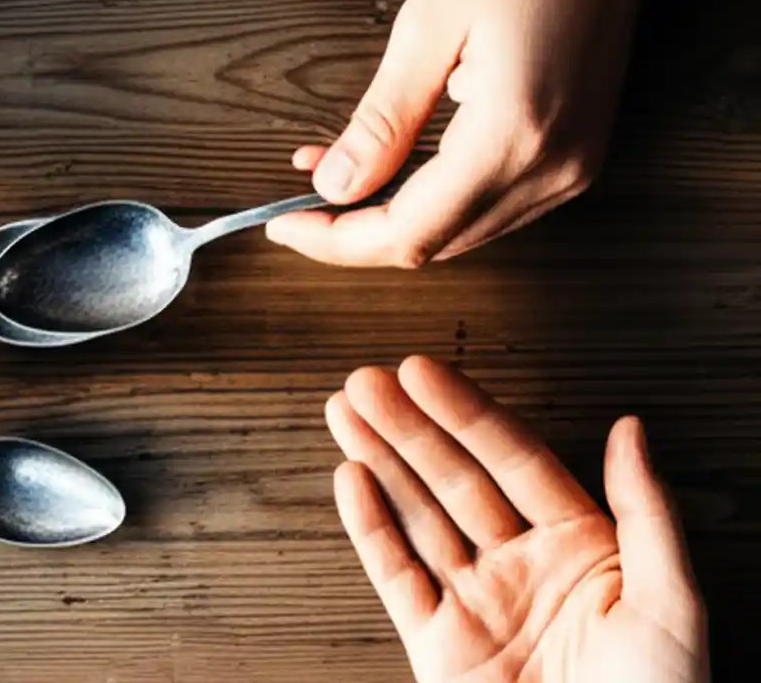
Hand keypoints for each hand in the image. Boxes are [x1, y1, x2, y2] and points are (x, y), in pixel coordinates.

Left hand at [267, 0, 648, 266]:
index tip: (286, 225)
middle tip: (298, 204)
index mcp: (515, 137)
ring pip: (460, 233)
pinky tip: (393, 169)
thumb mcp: (429, 25)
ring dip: (391, 217)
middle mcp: (554, 168)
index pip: (408, 234)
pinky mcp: (576, 155)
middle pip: (434, 245)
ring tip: (333, 175)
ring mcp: (574, 167)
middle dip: (356, 232)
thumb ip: (382, 120)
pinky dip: (433, 199)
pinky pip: (490, 205)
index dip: (337, 241)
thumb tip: (335, 185)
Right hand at [328, 356, 707, 681]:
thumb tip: (630, 430)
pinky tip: (351, 479)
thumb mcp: (672, 603)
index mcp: (580, 545)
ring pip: (416, 515)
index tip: (424, 372)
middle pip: (453, 478)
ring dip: (378, 460)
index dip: (465, 412)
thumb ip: (647, 513)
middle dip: (407, 427)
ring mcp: (474, 601)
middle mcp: (521, 565)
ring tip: (345, 411)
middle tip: (366, 380)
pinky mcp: (436, 644)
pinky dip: (369, 527)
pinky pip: (396, 575)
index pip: (513, 459)